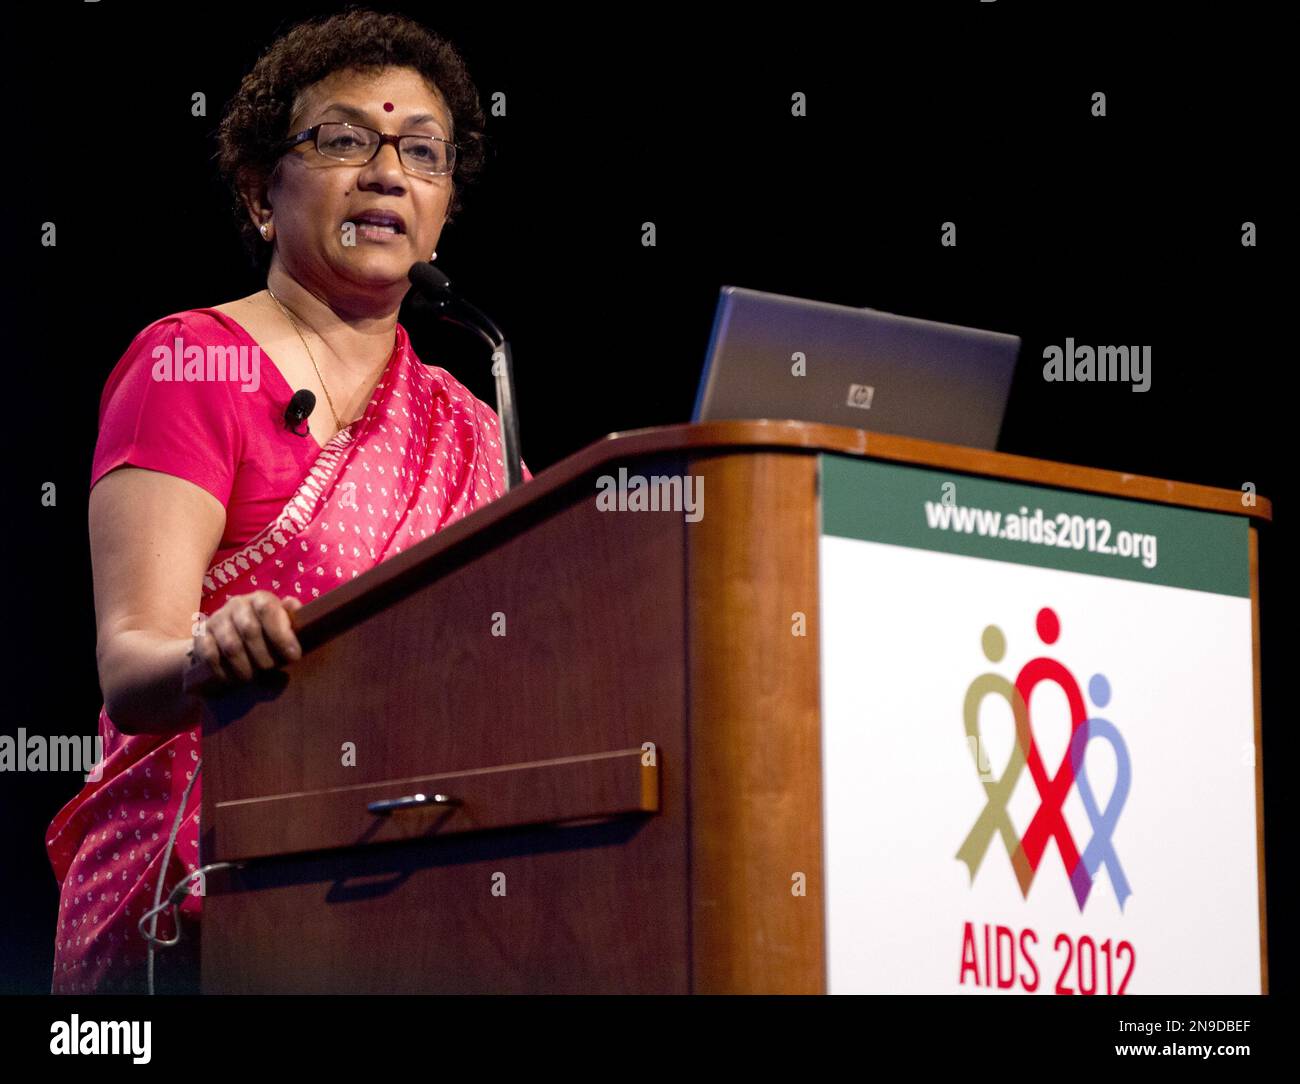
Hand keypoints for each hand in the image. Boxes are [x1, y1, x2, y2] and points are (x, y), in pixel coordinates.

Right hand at [189, 591, 303, 686]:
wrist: (226, 635)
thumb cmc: (265, 630)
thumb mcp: (282, 622)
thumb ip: (291, 616)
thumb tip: (293, 605)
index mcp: (260, 599)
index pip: (268, 610)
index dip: (282, 634)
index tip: (293, 656)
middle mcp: (237, 604)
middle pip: (250, 631)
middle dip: (264, 656)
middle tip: (271, 670)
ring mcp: (217, 619)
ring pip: (231, 647)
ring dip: (245, 667)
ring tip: (253, 678)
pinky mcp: (201, 635)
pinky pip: (210, 656)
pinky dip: (224, 671)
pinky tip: (233, 680)